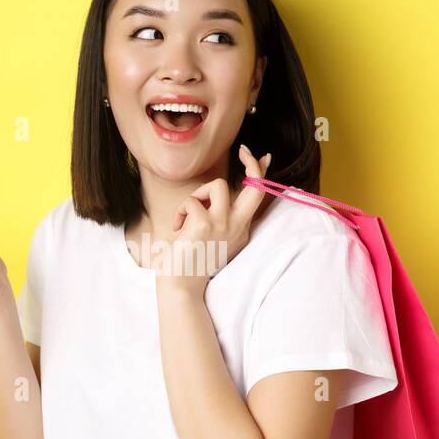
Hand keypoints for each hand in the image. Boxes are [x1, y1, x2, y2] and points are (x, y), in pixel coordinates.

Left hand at [151, 145, 271, 297]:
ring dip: (198, 194)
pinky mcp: (205, 225)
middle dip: (252, 164)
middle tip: (243, 150)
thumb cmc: (189, 263)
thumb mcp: (209, 237)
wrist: (180, 288)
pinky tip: (177, 230)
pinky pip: (191, 201)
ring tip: (186, 216)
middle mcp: (237, 227)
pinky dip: (180, 212)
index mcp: (240, 230)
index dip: (260, 172)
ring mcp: (224, 225)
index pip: (257, 196)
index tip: (261, 156)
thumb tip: (218, 191)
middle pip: (256, 187)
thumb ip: (216, 215)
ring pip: (217, 185)